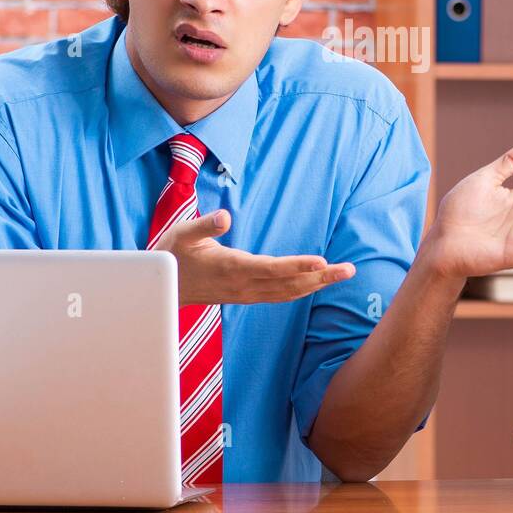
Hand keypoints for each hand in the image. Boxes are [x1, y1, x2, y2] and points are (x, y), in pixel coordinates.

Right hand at [154, 209, 354, 305]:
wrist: (163, 288)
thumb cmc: (173, 254)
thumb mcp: (183, 234)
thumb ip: (205, 226)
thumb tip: (225, 217)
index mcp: (232, 267)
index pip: (272, 268)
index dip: (298, 266)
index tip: (322, 262)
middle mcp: (244, 284)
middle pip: (289, 284)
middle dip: (321, 277)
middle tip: (350, 270)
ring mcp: (247, 293)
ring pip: (288, 292)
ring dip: (317, 284)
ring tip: (342, 274)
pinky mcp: (247, 296)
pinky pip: (280, 295)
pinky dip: (302, 290)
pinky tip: (316, 283)